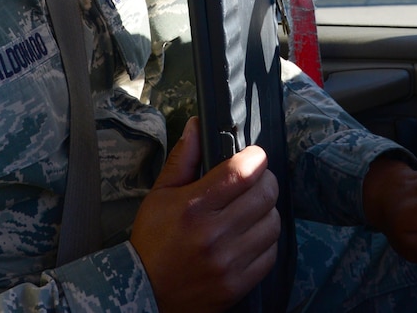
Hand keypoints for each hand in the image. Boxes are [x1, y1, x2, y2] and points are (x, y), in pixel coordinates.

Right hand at [131, 117, 280, 312]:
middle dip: (265, 180)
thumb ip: (182, 158)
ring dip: (266, 211)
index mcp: (193, 207)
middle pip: (264, 194)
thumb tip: (197, 125)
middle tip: (255, 181)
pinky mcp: (238, 284)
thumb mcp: (160, 194)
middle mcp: (214, 234)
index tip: (253, 156)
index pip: (241, 172)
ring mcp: (228, 262)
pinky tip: (251, 235)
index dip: (255, 157)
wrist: (145, 292)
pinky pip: (270, 253)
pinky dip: (265, 240)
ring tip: (252, 209)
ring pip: (272, 223)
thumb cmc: (153, 240)